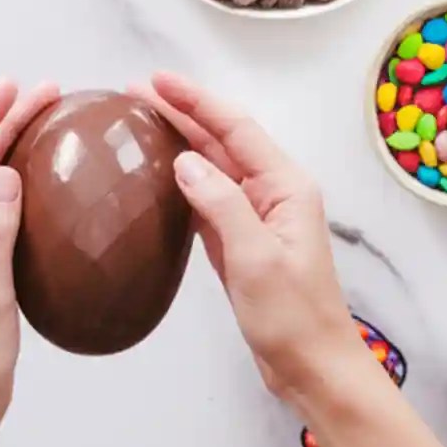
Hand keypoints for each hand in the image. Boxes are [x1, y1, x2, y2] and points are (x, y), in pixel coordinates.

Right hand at [128, 73, 368, 411]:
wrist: (313, 367)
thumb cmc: (293, 317)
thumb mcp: (255, 257)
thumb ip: (221, 203)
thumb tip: (185, 161)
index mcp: (286, 187)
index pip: (235, 129)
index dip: (195, 101)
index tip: (156, 80)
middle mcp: (273, 194)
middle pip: (222, 142)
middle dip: (181, 113)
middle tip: (133, 93)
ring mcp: (257, 219)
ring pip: (213, 169)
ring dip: (179, 143)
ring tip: (139, 122)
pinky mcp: (242, 244)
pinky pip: (208, 201)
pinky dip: (182, 183)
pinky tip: (159, 174)